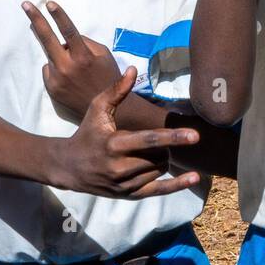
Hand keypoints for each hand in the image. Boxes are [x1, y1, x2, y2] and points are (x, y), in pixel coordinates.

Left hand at [25, 0, 121, 118]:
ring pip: (51, 54)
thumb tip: (66, 37)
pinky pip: (49, 69)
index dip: (59, 16)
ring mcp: (56, 78)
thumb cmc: (107, 77)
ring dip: (59, 54)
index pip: (69, 31)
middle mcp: (67, 67)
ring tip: (76, 68)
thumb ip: (85, 43)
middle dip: (36, 19)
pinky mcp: (50, 88)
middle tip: (25, 4)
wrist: (103, 107)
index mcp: (83, 57)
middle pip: (47, 38)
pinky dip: (57, 68)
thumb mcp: (104, 55)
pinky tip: (69, 78)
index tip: (50, 3)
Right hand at [52, 68, 201, 198]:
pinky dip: (178, 185)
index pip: (149, 140)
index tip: (195, 135)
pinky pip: (159, 190)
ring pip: (160, 168)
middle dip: (164, 146)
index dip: (173, 137)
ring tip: (147, 151)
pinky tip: (195, 178)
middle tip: (152, 140)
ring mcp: (124, 183)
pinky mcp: (128, 194)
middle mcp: (119, 166)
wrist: (68, 167)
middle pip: (159, 155)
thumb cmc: (87, 133)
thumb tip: (133, 69)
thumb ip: (116, 90)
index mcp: (114, 144)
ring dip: (163, 158)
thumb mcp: (97, 109)